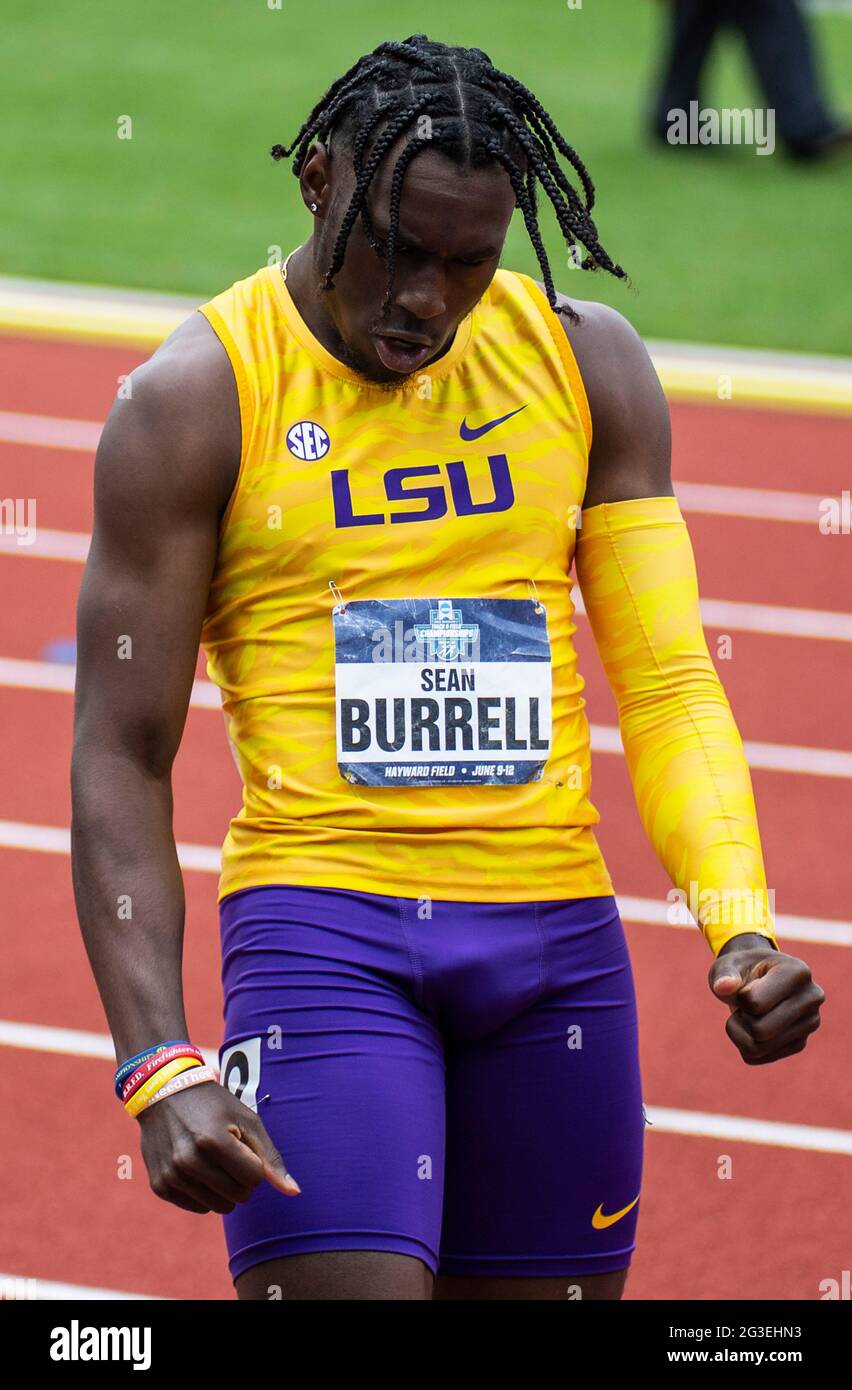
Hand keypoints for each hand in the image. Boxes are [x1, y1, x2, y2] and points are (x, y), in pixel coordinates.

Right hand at [137, 1080, 299, 1213]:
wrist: (164, 1094)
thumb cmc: (214, 1106)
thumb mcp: (246, 1121)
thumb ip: (270, 1158)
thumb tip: (294, 1192)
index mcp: (213, 1141)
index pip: (254, 1178)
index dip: (254, 1163)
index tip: (243, 1146)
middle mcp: (188, 1161)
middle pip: (238, 1196)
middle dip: (242, 1179)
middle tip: (229, 1155)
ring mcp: (171, 1175)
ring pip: (219, 1207)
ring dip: (224, 1189)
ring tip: (214, 1162)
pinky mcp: (160, 1186)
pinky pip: (198, 1207)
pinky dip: (205, 1193)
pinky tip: (197, 1169)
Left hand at [708, 934, 824, 1064]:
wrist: (755, 981)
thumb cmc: (741, 970)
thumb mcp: (727, 964)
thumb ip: (723, 973)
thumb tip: (722, 987)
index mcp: (797, 972)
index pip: (754, 1003)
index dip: (739, 997)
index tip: (747, 985)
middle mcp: (811, 998)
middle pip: (760, 1031)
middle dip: (740, 1018)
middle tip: (744, 1004)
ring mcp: (809, 1023)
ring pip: (758, 1048)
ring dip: (740, 1032)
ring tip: (749, 1013)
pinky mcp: (800, 1043)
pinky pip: (758, 1057)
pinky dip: (744, 1043)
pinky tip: (753, 1026)